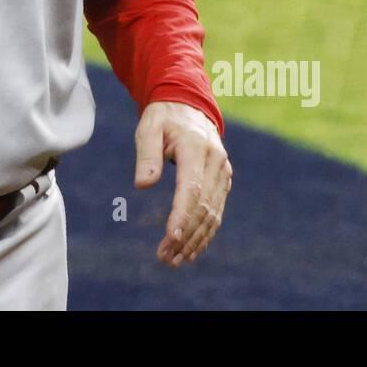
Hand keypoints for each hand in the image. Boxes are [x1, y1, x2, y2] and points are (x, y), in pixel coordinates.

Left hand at [134, 101, 231, 267]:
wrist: (189, 105)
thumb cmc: (163, 117)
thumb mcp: (148, 127)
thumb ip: (146, 155)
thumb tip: (143, 185)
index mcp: (196, 147)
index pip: (192, 188)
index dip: (182, 215)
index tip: (170, 237)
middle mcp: (215, 161)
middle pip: (203, 206)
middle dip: (185, 235)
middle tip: (165, 258)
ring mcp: (222, 172)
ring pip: (212, 213)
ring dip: (195, 240)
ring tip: (174, 260)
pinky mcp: (223, 180)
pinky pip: (217, 211)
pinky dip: (205, 232)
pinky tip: (192, 250)